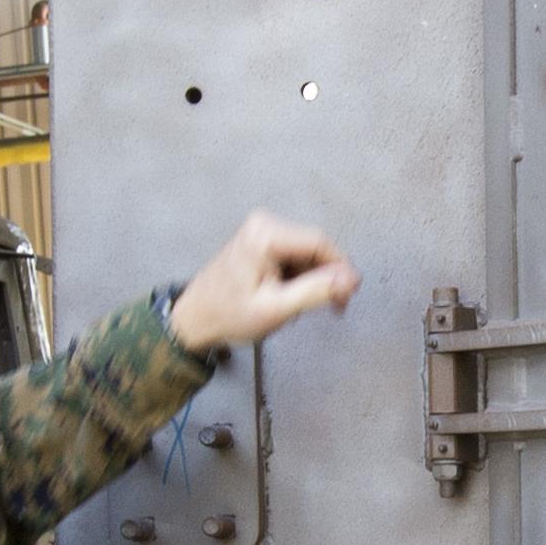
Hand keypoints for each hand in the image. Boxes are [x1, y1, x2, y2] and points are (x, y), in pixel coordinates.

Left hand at [170, 211, 357, 351]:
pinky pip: (295, 257)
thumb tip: (351, 279)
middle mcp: (264, 224)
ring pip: (308, 254)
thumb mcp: (277, 308)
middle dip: (326, 278)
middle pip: (315, 248)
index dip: (341, 269)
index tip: (349, 295)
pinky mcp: (262, 242)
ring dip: (312, 281)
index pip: (321, 243)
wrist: (195, 320)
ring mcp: (262, 231)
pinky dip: (299, 279)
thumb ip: (316, 291)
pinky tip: (288, 297)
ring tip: (298, 307)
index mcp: (265, 234)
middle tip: (331, 308)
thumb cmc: (227, 315)